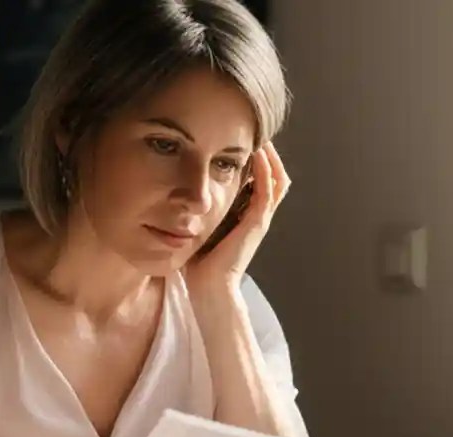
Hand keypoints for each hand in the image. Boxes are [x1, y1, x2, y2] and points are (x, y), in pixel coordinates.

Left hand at [187, 142, 290, 295]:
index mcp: (246, 216)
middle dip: (269, 154)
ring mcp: (260, 219)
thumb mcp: (198, 227)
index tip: (244, 140)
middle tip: (258, 132)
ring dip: (272, 157)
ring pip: (278, 180)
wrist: (208, 288)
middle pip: (276, 177)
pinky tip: (258, 152)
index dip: (258, 161)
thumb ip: (195, 211)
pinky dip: (265, 170)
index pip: (261, 182)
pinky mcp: (258, 222)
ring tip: (262, 136)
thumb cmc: (199, 263)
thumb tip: (174, 194)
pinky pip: (268, 190)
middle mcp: (257, 215)